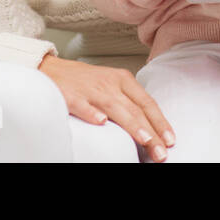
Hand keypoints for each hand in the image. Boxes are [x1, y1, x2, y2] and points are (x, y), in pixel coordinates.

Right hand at [38, 54, 174, 161]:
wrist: (50, 68)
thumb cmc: (84, 81)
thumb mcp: (111, 85)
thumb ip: (128, 103)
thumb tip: (150, 129)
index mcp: (122, 80)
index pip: (147, 102)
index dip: (160, 122)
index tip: (170, 140)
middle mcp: (109, 83)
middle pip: (135, 109)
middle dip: (151, 132)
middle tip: (161, 152)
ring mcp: (90, 88)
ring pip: (115, 107)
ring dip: (132, 124)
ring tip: (145, 140)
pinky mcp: (70, 94)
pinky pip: (82, 104)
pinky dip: (91, 113)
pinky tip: (101, 123)